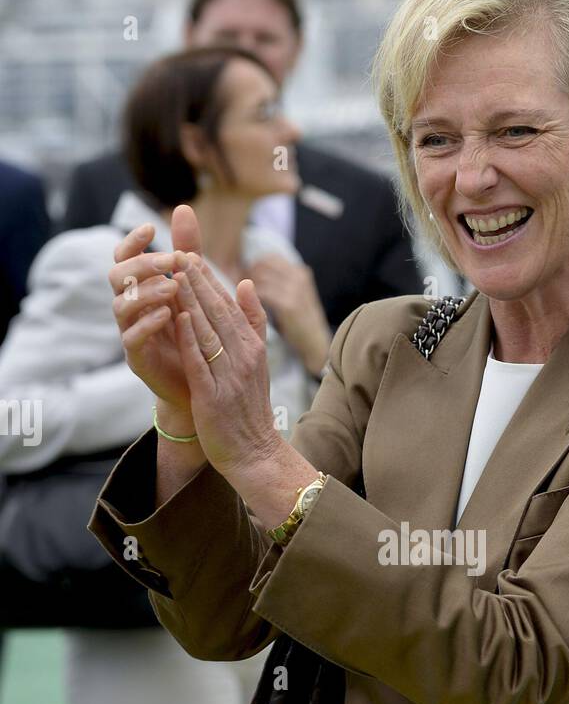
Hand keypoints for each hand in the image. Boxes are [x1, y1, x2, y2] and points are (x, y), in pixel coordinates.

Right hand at [109, 205, 202, 430]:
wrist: (202, 385)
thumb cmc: (196, 333)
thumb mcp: (198, 289)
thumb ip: (189, 251)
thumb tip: (184, 208)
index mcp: (142, 288)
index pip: (124, 257)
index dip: (132, 241)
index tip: (151, 228)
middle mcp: (131, 308)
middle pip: (117, 275)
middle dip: (142, 263)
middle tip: (171, 259)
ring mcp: (130, 332)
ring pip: (121, 304)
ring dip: (145, 291)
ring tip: (172, 287)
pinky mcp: (137, 358)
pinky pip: (132, 337)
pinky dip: (148, 323)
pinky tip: (168, 314)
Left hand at [173, 251, 318, 521]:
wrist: (254, 452)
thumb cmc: (249, 407)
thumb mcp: (258, 361)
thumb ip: (253, 322)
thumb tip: (247, 283)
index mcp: (252, 347)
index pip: (228, 305)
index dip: (208, 278)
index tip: (190, 253)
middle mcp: (243, 357)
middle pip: (217, 312)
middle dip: (197, 281)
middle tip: (178, 251)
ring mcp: (230, 376)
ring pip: (208, 331)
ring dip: (191, 302)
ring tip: (174, 274)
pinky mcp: (214, 397)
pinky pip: (200, 362)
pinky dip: (190, 340)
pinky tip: (178, 319)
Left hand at [247, 253, 330, 374]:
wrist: (316, 345)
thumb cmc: (299, 324)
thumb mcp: (293, 296)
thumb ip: (278, 282)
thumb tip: (250, 274)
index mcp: (299, 271)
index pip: (268, 258)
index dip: (252, 266)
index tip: (243, 280)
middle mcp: (298, 276)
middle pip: (262, 264)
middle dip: (246, 274)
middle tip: (237, 291)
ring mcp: (296, 289)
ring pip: (260, 277)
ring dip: (247, 288)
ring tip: (241, 301)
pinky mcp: (290, 305)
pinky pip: (263, 293)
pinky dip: (252, 299)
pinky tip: (247, 310)